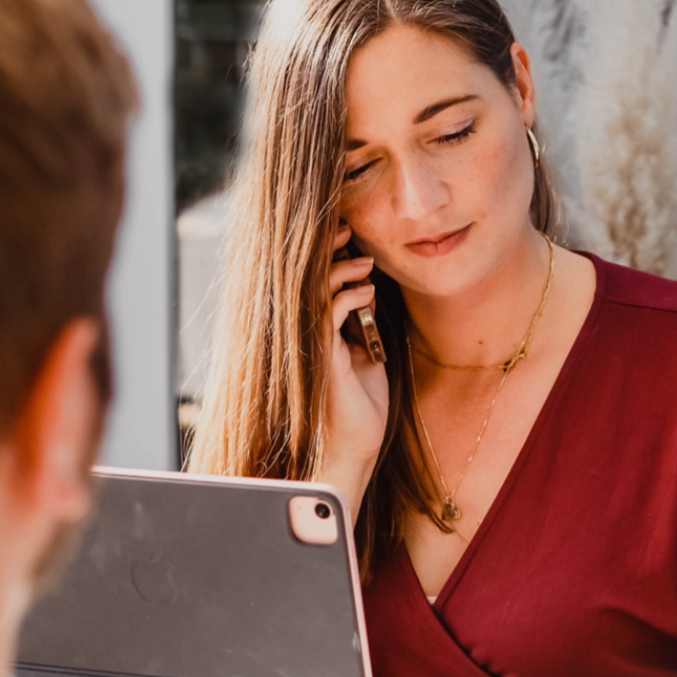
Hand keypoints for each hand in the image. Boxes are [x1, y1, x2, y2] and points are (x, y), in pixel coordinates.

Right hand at [318, 224, 389, 514]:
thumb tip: (366, 290)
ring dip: (342, 271)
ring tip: (366, 263)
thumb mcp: (367, 355)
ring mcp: (312, 344)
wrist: (357, 445)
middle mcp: (309, 335)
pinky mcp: (322, 354)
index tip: (349, 237)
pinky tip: (368, 293)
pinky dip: (350, 296)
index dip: (329, 257)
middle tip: (349, 231)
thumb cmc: (363, 405)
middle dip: (328, 252)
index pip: (316, 282)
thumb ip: (361, 324)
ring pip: (316, 291)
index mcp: (317, 332)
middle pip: (310, 279)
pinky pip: (329, 313)